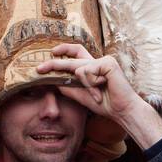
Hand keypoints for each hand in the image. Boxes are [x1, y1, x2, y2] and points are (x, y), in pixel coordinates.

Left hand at [34, 44, 161, 149]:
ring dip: (85, 85)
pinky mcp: (108, 63)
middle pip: (73, 57)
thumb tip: (53, 81)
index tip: (51, 53)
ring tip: (98, 95)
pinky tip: (102, 89)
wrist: (122, 110)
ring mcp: (104, 60)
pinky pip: (87, 72)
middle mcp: (98, 61)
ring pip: (78, 68)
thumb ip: (69, 87)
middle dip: (54, 63)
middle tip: (39, 68)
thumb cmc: (105, 104)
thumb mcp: (81, 95)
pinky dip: (91, 84)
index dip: (64, 50)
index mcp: (93, 67)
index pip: (77, 53)